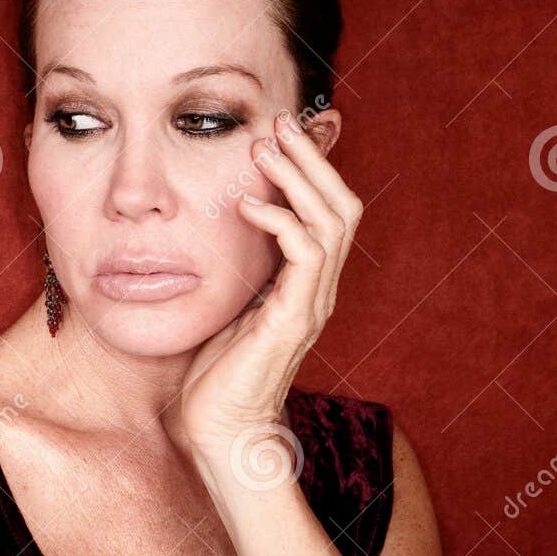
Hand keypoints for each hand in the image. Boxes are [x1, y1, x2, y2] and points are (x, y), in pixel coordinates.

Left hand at [179, 108, 362, 464]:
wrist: (221, 432)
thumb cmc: (214, 377)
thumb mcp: (225, 308)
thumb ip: (235, 273)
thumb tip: (213, 233)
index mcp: (304, 285)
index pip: (327, 212)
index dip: (311, 170)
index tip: (278, 135)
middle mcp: (318, 290)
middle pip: (342, 207)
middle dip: (314, 160)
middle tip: (281, 122)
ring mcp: (311, 304)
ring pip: (331, 222)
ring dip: (299, 178)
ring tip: (266, 148)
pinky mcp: (293, 318)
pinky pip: (305, 254)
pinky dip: (282, 220)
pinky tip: (248, 204)